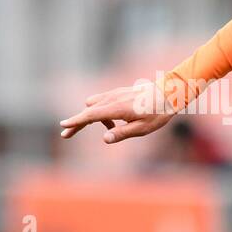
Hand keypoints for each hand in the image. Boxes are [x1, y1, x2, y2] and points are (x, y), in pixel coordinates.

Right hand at [59, 79, 175, 143]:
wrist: (168, 93)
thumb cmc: (157, 113)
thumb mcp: (142, 128)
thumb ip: (122, 133)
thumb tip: (105, 139)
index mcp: (116, 109)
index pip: (90, 116)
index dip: (76, 122)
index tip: (63, 126)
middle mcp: (111, 99)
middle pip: (87, 111)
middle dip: (77, 123)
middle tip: (66, 136)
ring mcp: (114, 94)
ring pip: (93, 105)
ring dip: (93, 117)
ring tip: (111, 129)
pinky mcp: (118, 93)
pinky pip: (102, 101)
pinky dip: (101, 111)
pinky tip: (114, 121)